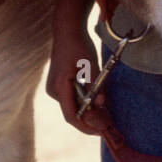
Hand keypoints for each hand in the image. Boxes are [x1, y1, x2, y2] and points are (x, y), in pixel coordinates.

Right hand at [46, 0, 111, 136]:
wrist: (67, 30)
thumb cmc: (79, 46)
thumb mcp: (91, 66)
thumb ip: (96, 88)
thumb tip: (101, 105)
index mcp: (60, 87)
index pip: (72, 116)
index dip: (87, 126)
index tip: (101, 131)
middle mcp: (54, 91)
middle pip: (72, 113)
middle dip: (90, 119)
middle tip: (107, 122)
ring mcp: (54, 88)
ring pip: (72, 106)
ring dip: (87, 110)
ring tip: (104, 111)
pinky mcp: (58, 85)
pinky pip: (71, 99)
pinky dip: (83, 102)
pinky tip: (95, 101)